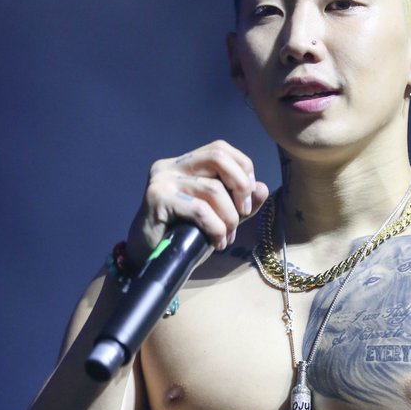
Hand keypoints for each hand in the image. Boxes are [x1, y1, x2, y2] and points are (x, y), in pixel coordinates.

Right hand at [126, 141, 269, 264]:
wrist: (148, 261)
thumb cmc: (182, 238)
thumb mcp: (218, 219)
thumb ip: (239, 204)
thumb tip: (262, 188)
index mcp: (184, 164)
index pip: (220, 149)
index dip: (242, 168)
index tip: (248, 197)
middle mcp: (171, 166)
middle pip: (218, 156)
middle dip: (240, 185)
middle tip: (243, 213)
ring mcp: (162, 180)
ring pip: (213, 189)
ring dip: (229, 218)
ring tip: (226, 237)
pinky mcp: (156, 198)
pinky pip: (199, 209)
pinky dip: (216, 228)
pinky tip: (216, 242)